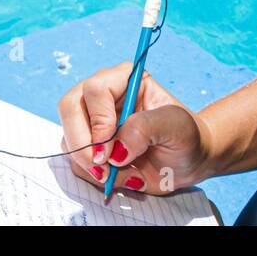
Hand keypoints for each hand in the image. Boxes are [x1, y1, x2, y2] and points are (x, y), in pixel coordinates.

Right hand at [57, 61, 213, 195]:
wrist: (188, 160)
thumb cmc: (186, 136)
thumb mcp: (176, 126)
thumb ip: (145, 128)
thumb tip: (115, 150)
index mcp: (123, 79)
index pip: (95, 90)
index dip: (98, 120)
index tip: (111, 150)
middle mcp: (102, 97)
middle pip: (70, 109)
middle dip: (83, 144)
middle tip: (104, 169)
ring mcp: (92, 122)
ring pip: (69, 138)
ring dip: (92, 164)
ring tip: (126, 173)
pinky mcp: (91, 146)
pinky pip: (76, 161)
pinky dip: (96, 176)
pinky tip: (123, 176)